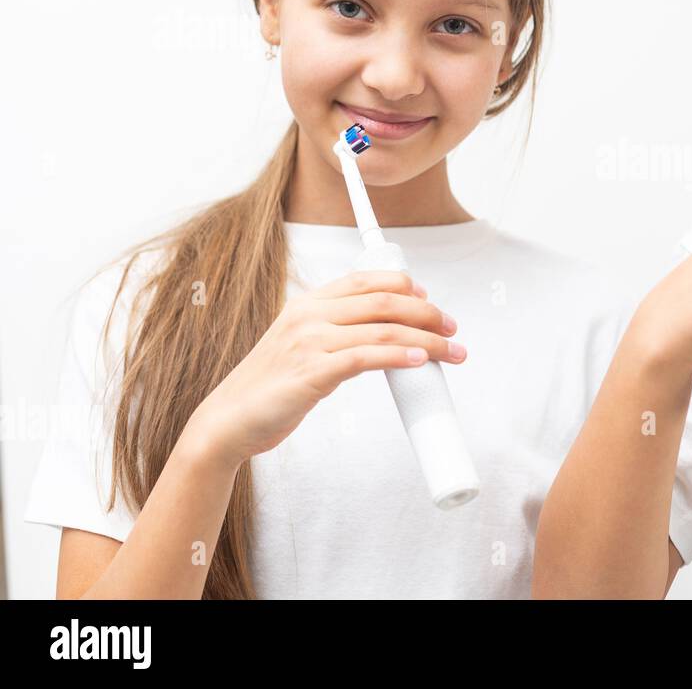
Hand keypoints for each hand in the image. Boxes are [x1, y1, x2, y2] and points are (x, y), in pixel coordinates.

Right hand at [185, 270, 464, 469]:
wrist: (228, 422)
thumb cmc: (270, 387)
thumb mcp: (301, 345)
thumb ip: (336, 333)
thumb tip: (386, 335)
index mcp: (307, 303)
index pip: (366, 280)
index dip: (404, 285)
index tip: (430, 300)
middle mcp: (309, 316)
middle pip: (384, 302)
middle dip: (428, 313)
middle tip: (453, 327)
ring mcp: (310, 343)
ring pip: (384, 331)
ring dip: (428, 340)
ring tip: (452, 351)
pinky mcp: (312, 374)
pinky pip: (366, 358)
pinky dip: (400, 357)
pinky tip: (421, 362)